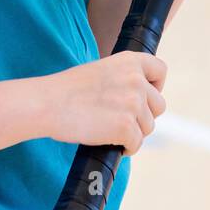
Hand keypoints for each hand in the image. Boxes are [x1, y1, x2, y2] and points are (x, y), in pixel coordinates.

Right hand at [42, 51, 167, 156]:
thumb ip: (123, 78)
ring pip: (148, 127)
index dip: (156, 86)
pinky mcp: (126, 126)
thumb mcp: (101, 70)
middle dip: (144, 116)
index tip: (145, 97)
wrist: (49, 103)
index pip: (161, 70)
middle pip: (158, 105)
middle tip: (124, 121)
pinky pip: (137, 143)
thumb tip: (138, 98)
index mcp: (130, 61)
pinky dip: (127, 148)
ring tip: (112, 132)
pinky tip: (113, 145)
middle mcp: (137, 80)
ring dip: (134, 133)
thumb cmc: (68, 90)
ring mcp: (133, 103)